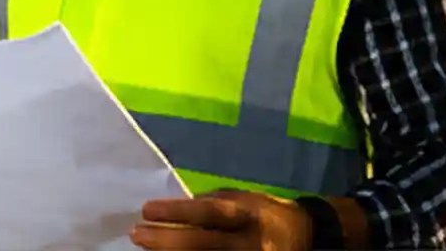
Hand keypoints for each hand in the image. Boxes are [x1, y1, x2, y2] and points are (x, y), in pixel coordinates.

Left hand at [130, 189, 312, 250]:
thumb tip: (179, 208)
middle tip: (137, 234)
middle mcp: (248, 244)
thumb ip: (216, 202)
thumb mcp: (247, 199)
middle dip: (166, 242)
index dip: (177, 212)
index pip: (209, 213)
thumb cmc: (267, 214)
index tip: (147, 209)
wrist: (308, 239)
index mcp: (249, 215)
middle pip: (202, 245)